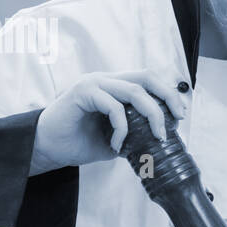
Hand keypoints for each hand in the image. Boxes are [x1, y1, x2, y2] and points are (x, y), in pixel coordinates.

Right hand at [30, 71, 187, 174]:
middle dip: (167, 98)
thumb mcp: (116, 140)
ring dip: (151, 116)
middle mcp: (105, 80)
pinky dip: (122, 128)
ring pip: (134, 91)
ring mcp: (93, 83)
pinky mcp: (82, 93)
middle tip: (176, 121)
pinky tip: (116, 145)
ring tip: (154, 138)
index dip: (167, 94)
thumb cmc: (78, 142)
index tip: (180, 116)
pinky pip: (114, 107)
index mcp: (113, 86)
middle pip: (145, 78)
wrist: (47, 148)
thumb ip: (136, 135)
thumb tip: (161, 142)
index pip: (147, 80)